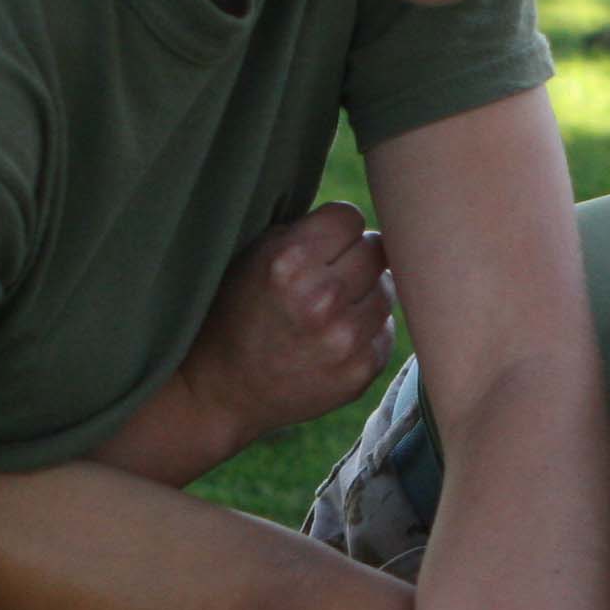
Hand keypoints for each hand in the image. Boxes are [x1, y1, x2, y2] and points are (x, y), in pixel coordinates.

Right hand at [180, 202, 395, 452]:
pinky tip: (333, 340)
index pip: (350, 217)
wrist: (222, 392)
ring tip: (329, 310)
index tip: (321, 247)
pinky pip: (386, 329)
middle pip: (376, 249)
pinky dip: (366, 331)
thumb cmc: (236, 314)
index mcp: (289, 262)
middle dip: (354, 258)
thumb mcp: (252, 258)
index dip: (335, 230)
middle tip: (328, 277)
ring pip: (388, 288)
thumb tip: (359, 223)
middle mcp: (321, 298)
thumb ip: (304, 233)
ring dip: (365, 293)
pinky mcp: (362, 370)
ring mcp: (345, 338)